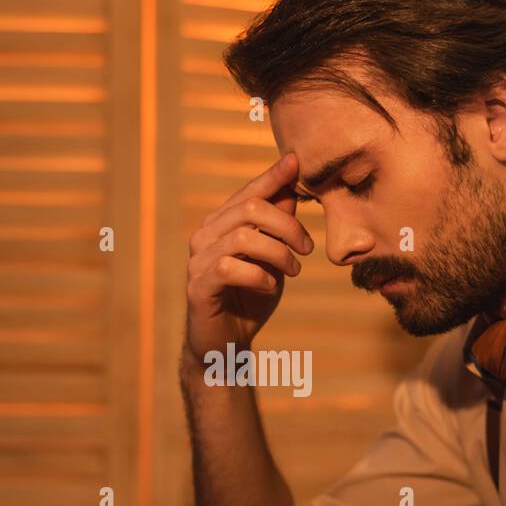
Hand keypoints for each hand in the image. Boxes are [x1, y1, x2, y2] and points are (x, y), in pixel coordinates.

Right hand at [184, 151, 313, 361]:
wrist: (227, 344)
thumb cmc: (250, 297)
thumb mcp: (272, 258)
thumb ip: (278, 225)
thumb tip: (292, 186)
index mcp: (221, 224)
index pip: (248, 192)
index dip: (273, 176)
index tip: (297, 161)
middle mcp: (205, 236)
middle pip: (250, 209)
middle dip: (288, 225)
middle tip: (308, 248)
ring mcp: (198, 261)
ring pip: (244, 238)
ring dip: (278, 253)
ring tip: (294, 271)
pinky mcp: (198, 287)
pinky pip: (230, 268)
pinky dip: (259, 276)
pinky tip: (270, 286)